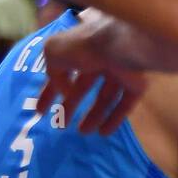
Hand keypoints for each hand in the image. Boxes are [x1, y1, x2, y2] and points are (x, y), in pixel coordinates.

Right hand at [37, 16, 148, 135]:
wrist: (122, 45)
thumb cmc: (84, 45)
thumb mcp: (54, 53)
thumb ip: (53, 72)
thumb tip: (65, 91)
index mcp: (80, 45)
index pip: (62, 69)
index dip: (50, 90)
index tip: (40, 111)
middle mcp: (101, 57)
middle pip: (84, 85)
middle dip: (71, 105)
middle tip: (60, 125)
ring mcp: (121, 70)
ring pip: (106, 96)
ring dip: (93, 115)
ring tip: (83, 132)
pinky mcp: (137, 83)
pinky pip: (124, 104)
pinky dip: (114, 118)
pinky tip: (103, 132)